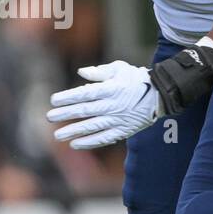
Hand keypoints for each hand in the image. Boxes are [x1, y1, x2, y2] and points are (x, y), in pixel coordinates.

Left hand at [47, 59, 161, 149]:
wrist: (163, 95)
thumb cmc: (136, 79)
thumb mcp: (120, 69)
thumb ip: (100, 71)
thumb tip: (81, 72)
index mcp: (111, 89)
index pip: (86, 93)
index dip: (69, 97)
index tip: (53, 100)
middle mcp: (113, 105)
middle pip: (86, 111)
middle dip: (66, 114)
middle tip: (49, 117)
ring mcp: (119, 119)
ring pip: (93, 126)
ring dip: (74, 131)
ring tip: (57, 136)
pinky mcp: (124, 130)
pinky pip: (105, 138)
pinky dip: (90, 142)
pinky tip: (74, 144)